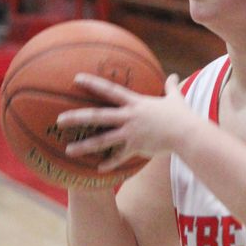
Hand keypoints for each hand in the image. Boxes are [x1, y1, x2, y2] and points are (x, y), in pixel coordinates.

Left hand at [56, 73, 193, 170]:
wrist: (186, 134)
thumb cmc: (181, 115)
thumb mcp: (175, 98)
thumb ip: (171, 87)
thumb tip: (175, 75)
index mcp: (135, 103)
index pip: (109, 90)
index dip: (93, 83)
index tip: (76, 79)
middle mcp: (128, 117)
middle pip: (97, 116)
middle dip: (77, 117)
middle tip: (58, 120)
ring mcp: (130, 133)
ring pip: (102, 140)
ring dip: (84, 146)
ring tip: (68, 150)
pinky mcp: (136, 148)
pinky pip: (119, 158)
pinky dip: (109, 164)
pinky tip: (99, 169)